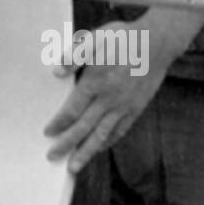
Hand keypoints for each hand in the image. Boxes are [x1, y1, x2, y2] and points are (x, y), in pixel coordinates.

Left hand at [43, 12, 185, 173]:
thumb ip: (74, 56)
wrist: (156, 42)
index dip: (59, 123)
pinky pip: (120, 130)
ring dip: (87, 152)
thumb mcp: (94, 38)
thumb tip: (57, 72)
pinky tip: (99, 148)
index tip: (48, 133)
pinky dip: (108, 142)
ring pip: (102, 135)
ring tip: (74, 166)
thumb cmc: (122, 38)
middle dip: (67, 144)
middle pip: (84, 128)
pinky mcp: (136, 108)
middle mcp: (109, 99)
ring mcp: (124, 106)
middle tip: (52, 157)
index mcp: (96, 82)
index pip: (73, 110)